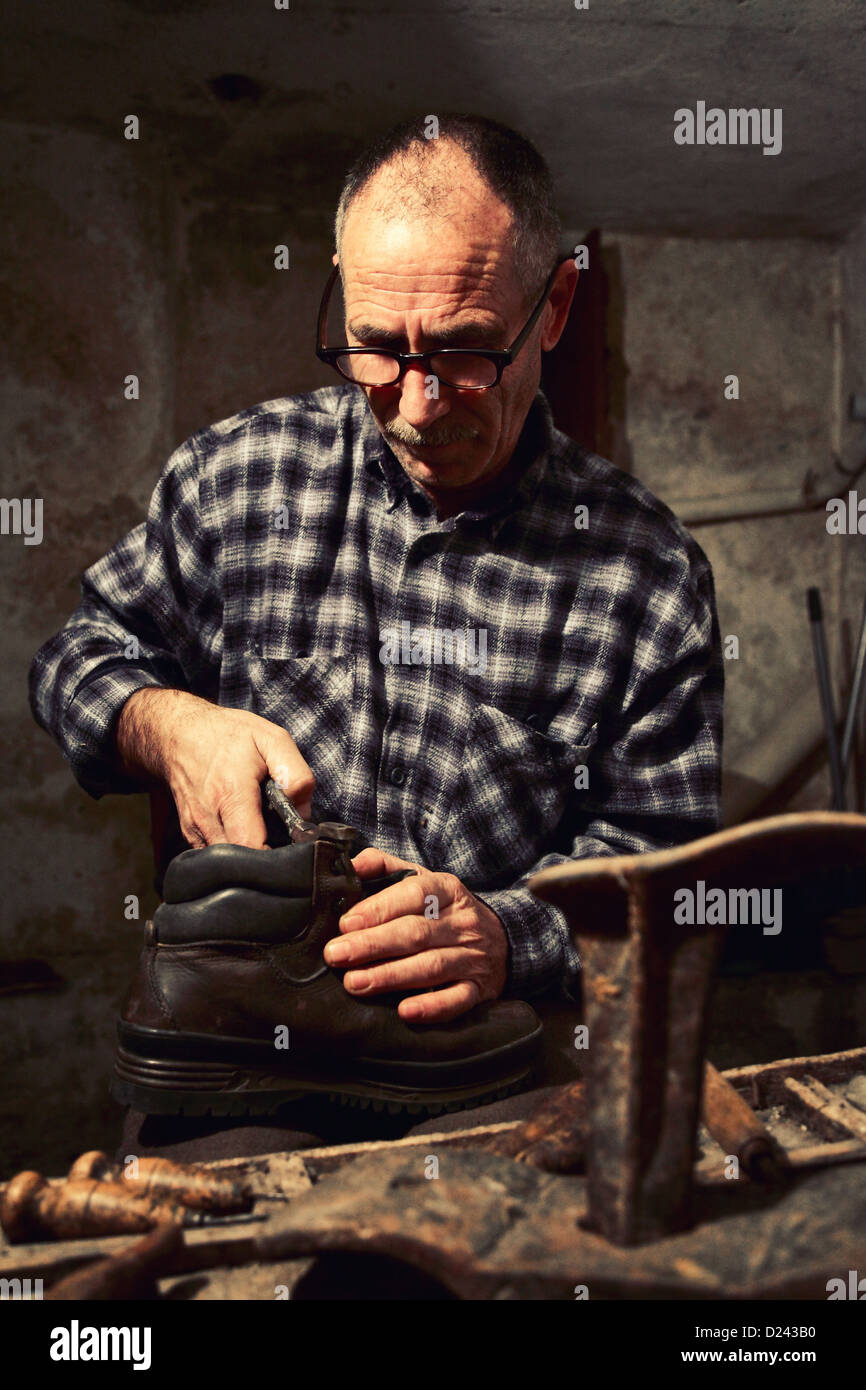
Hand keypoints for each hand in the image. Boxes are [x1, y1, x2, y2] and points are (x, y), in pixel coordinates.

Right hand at [116, 688, 313, 848]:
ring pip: (226, 863)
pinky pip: (214, 855)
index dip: (274, 855)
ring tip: (261, 831)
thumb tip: (303, 812)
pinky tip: (242, 830)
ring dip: (248, 855)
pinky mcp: (189, 834)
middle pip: (240, 862)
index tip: (290, 847)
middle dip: (264, 858)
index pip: (251, 845)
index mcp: (231, 793)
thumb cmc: (228, 735)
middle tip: (279, 839)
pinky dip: (232, 850)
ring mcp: (195, 829)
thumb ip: (295, 774)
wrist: (178, 734)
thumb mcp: (271, 739)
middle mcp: (208, 816)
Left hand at [323, 847, 508, 1022]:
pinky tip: (405, 1012)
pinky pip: (456, 1000)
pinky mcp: (478, 989)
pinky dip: (432, 1007)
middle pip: (416, 932)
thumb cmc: (446, 911)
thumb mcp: (423, 880)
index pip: (413, 894)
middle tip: (336, 955)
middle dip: (373, 945)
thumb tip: (349, 865)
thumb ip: (384, 867)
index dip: (378, 908)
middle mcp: (462, 922)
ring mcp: (472, 957)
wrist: (504, 940)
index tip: (346, 923)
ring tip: (355, 983)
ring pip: (431, 966)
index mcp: (446, 890)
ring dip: (390, 976)